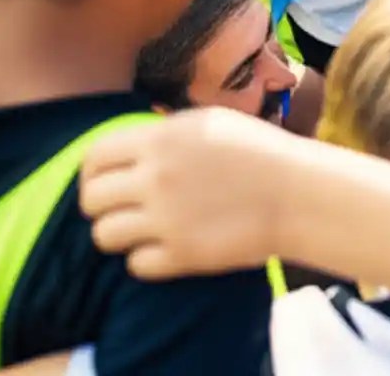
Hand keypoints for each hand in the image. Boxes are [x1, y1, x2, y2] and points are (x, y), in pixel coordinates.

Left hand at [80, 107, 288, 279]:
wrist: (299, 193)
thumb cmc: (260, 152)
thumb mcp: (208, 123)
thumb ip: (163, 132)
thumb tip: (129, 144)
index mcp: (160, 140)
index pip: (93, 157)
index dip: (91, 172)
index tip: (101, 181)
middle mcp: (155, 179)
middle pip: (91, 199)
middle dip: (99, 206)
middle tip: (120, 210)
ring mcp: (167, 219)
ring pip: (104, 236)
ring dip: (118, 235)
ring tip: (141, 232)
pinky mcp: (182, 255)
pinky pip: (135, 265)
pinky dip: (145, 261)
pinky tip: (164, 250)